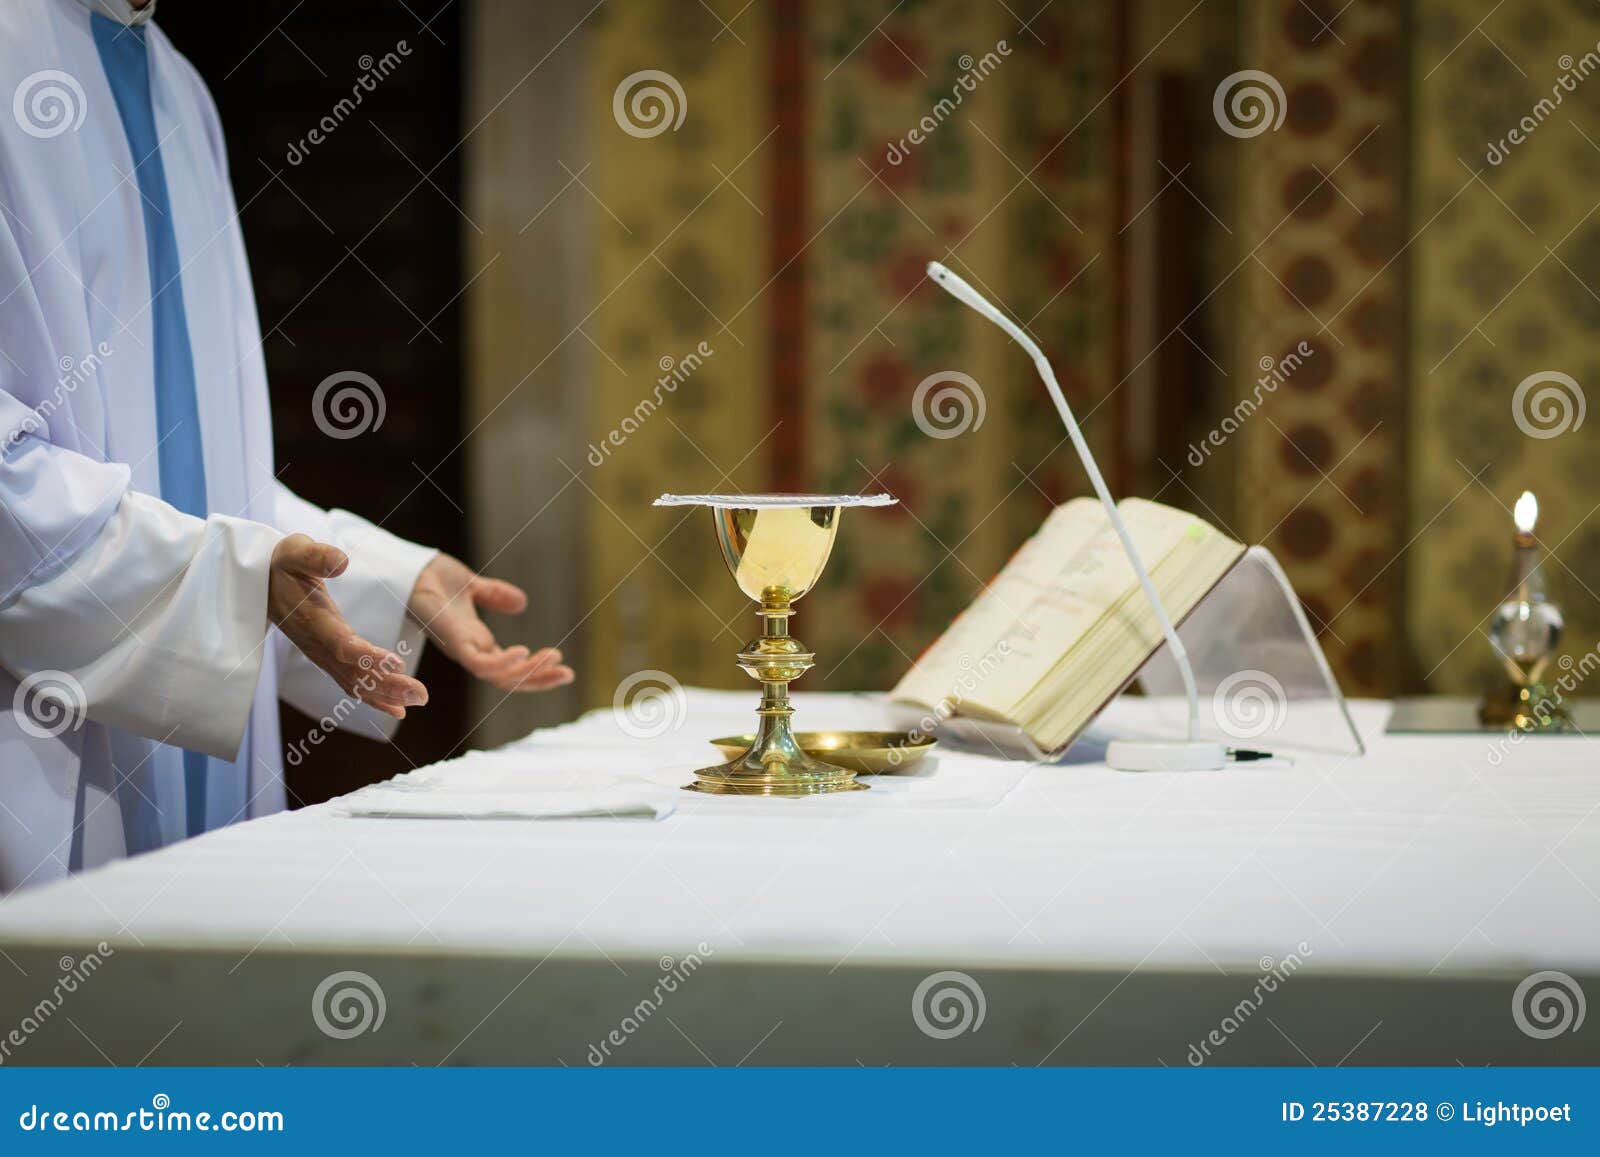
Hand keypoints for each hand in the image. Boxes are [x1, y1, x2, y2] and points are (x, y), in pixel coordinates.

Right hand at [268, 535, 429, 719]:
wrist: (263, 581)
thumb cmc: (284, 563)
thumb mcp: (297, 551)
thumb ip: (317, 556)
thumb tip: (341, 562)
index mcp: (314, 620)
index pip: (342, 644)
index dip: (368, 656)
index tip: (397, 663)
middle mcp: (319, 644)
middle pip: (355, 672)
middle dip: (389, 686)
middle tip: (422, 696)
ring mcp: (323, 654)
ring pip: (356, 683)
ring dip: (388, 695)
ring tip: (419, 700)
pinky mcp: (328, 657)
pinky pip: (351, 683)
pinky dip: (374, 698)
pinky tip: (398, 708)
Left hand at [407, 553, 573, 692]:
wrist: (408, 568)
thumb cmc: (432, 578)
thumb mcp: (473, 586)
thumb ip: (495, 595)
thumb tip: (522, 603)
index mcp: (477, 643)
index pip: (511, 668)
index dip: (537, 671)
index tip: (564, 666)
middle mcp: (471, 652)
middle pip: (509, 679)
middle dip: (539, 680)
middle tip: (567, 674)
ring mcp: (462, 650)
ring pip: (498, 677)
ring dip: (527, 673)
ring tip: (553, 658)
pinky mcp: (453, 643)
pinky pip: (480, 664)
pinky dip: (503, 663)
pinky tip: (524, 651)